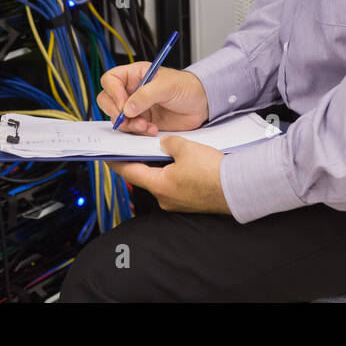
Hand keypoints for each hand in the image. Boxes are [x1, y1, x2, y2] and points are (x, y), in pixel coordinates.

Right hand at [96, 63, 208, 134]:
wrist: (202, 105)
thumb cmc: (188, 87)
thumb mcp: (167, 86)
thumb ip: (146, 95)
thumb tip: (127, 108)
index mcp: (135, 75)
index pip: (111, 80)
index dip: (113, 92)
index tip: (123, 104)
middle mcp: (132, 91)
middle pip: (107, 100)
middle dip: (116, 112)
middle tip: (129, 119)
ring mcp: (136, 108)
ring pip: (117, 118)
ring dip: (129, 125)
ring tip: (145, 125)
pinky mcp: (142, 122)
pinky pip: (130, 130)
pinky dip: (137, 132)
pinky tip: (151, 130)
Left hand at [108, 136, 228, 213]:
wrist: (237, 188)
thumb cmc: (211, 172)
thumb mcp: (186, 148)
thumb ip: (170, 143)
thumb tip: (165, 143)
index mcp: (159, 185)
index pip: (129, 172)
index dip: (117, 161)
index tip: (108, 154)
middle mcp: (164, 198)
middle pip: (145, 176)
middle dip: (142, 161)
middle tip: (138, 145)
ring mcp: (177, 202)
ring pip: (162, 180)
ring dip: (161, 166)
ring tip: (164, 150)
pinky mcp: (190, 202)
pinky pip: (176, 185)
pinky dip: (174, 173)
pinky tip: (183, 162)